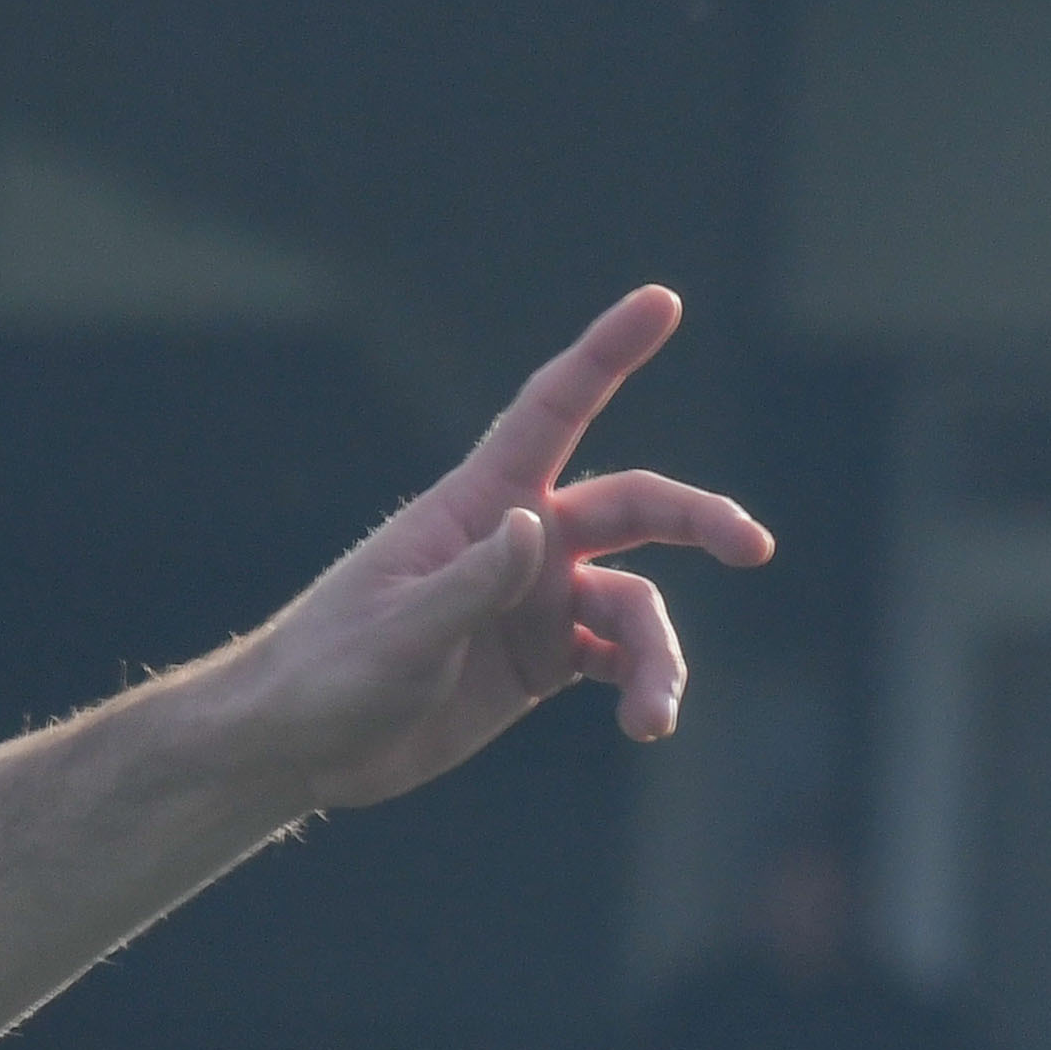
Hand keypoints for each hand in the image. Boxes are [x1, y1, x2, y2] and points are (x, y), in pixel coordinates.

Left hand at [209, 288, 774, 814]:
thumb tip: (537, 527)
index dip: (606, 354)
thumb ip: (470, 583)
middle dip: (698, 520)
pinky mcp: (540, 660)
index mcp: (477, 507)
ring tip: (652, 718)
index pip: (552, 411)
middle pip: (633, 507)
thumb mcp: (397, 635)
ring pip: (634, 603)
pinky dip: (640, 684)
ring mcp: (534, 601)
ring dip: (658, 657)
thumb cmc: (328, 675)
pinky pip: (615, 657)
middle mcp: (520, 542)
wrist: (297, 748)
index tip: (663, 301)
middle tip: (753, 548)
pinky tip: (645, 720)